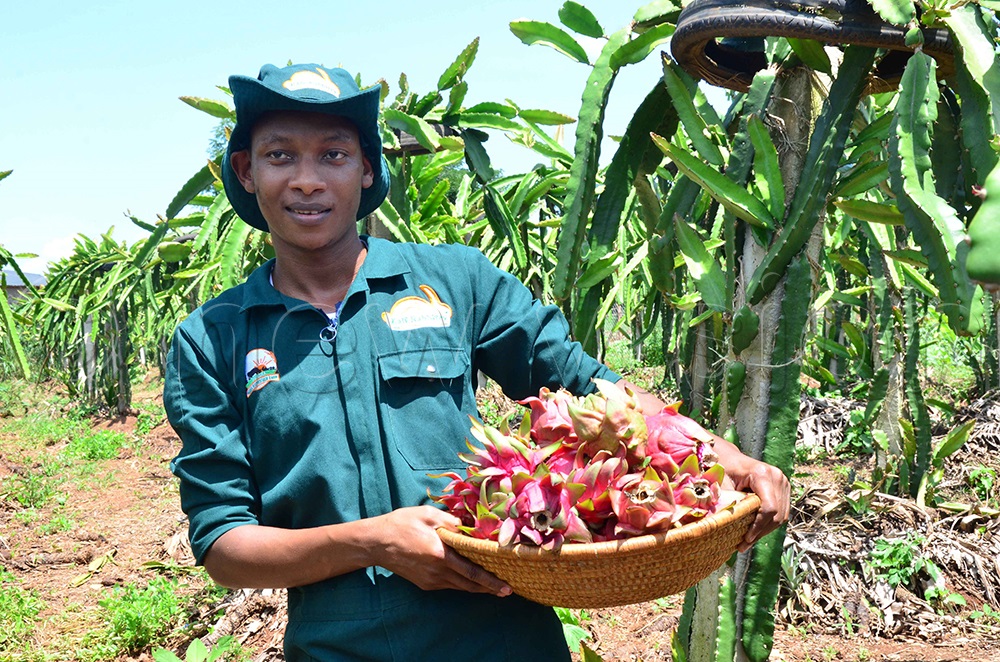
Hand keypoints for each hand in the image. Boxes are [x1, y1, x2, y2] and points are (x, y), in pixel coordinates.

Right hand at [370, 506, 511, 596]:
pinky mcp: (425, 583)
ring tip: (494, 587)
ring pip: (460, 587)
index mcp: (440, 554)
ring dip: (478, 588)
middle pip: (469, 585)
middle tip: (508, 590)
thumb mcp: (429, 515)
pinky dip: (462, 584)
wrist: (376, 542)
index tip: (507, 586)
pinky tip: (470, 579)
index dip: (491, 581)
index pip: (472, 572)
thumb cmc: (402, 524)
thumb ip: (453, 522)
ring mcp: (430, 580)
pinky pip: (449, 585)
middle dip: (490, 588)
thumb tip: (473, 526)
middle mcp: (437, 572)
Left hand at [714, 440, 789, 551]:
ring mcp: (783, 482)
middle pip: (777, 514)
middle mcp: (778, 477)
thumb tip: (723, 528)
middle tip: (743, 545)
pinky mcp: (783, 488)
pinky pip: (781, 512)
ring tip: (747, 540)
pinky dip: (768, 524)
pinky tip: (754, 530)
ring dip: (765, 530)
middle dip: (761, 532)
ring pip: (781, 516)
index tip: (745, 540)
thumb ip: (726, 503)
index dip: (758, 527)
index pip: (769, 508)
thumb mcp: (721, 485)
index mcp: (762, 474)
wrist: (730, 457)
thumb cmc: (722, 468)